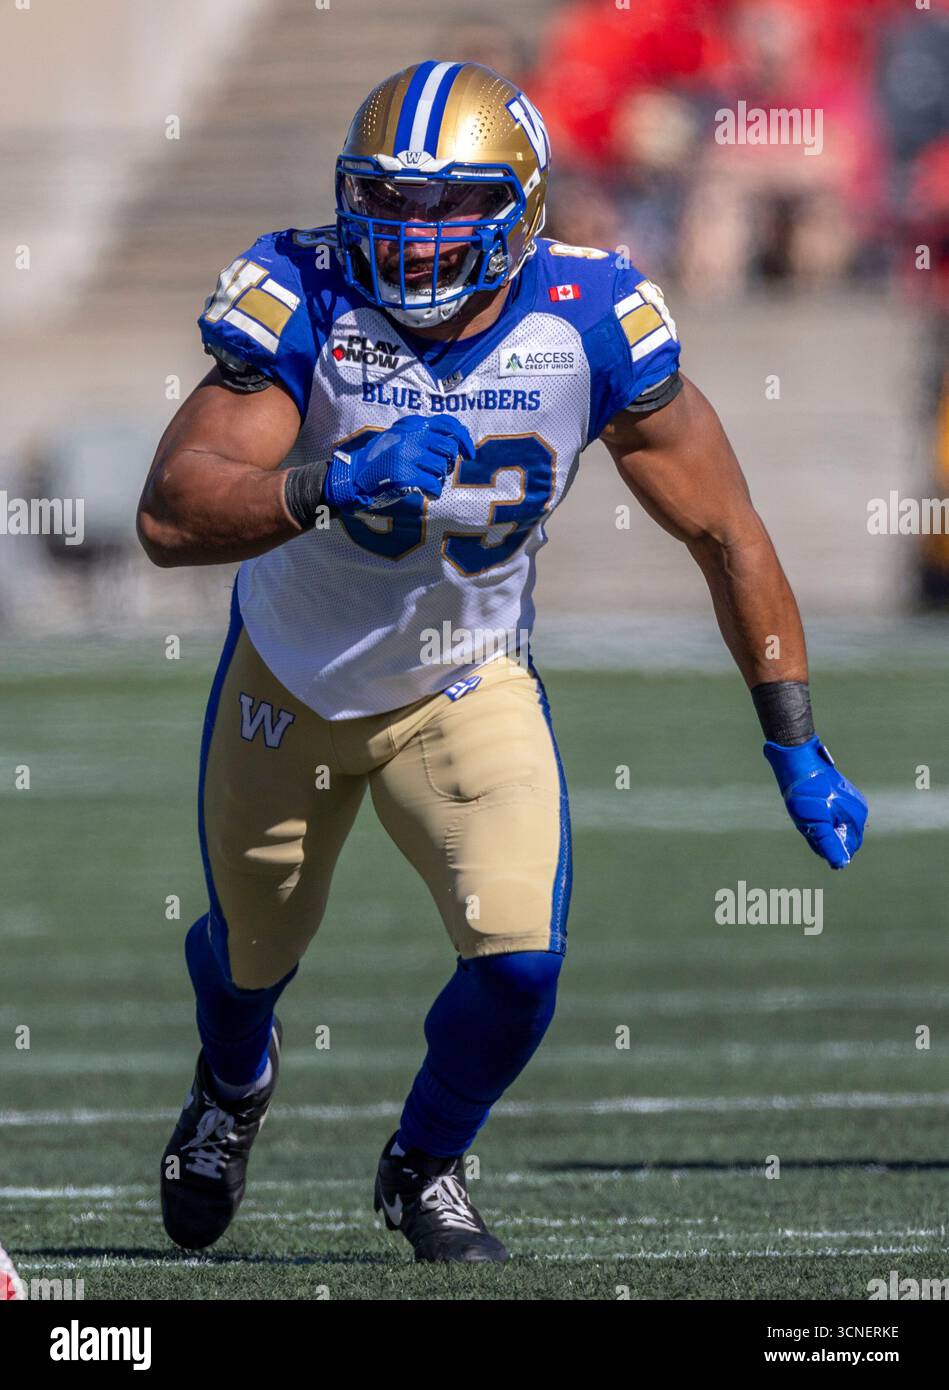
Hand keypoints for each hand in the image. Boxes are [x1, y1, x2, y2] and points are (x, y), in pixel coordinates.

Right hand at [323, 416, 474, 514]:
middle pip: (449, 448)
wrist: (353, 475)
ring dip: (438, 479)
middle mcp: (411, 435)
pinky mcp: (404, 474)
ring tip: (425, 482)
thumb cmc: (380, 460)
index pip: (448, 424)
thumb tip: (455, 443)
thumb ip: (422, 435)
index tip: (469, 454)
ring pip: (442, 468)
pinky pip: (434, 484)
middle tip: (439, 471)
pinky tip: (428, 493)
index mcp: (412, 424)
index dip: (464, 439)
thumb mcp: (400, 437)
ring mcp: (407, 454)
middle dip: (449, 463)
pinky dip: (435, 492)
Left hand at [764, 736, 867, 869]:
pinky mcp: (838, 793)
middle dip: (824, 837)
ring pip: (834, 825)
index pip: (848, 848)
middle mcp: (857, 808)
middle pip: (841, 837)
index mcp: (856, 817)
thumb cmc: (806, 792)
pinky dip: (819, 815)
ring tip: (806, 812)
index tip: (813, 837)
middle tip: (807, 823)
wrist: (797, 759)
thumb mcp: (815, 824)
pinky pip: (830, 813)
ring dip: (820, 826)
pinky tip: (807, 806)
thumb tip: (840, 865)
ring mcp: (849, 799)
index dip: (830, 849)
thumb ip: (829, 845)